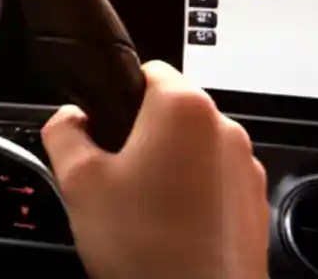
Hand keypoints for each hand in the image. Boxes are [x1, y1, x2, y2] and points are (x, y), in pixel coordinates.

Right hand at [42, 61, 268, 278]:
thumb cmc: (147, 248)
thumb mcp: (78, 182)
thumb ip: (63, 132)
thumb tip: (67, 120)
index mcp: (184, 107)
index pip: (145, 70)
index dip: (115, 99)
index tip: (101, 130)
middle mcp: (224, 129)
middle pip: (169, 114)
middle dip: (139, 138)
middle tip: (111, 180)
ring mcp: (246, 169)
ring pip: (191, 151)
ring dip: (166, 170)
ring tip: (139, 214)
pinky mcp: (254, 205)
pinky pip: (213, 185)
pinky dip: (191, 199)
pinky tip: (166, 232)